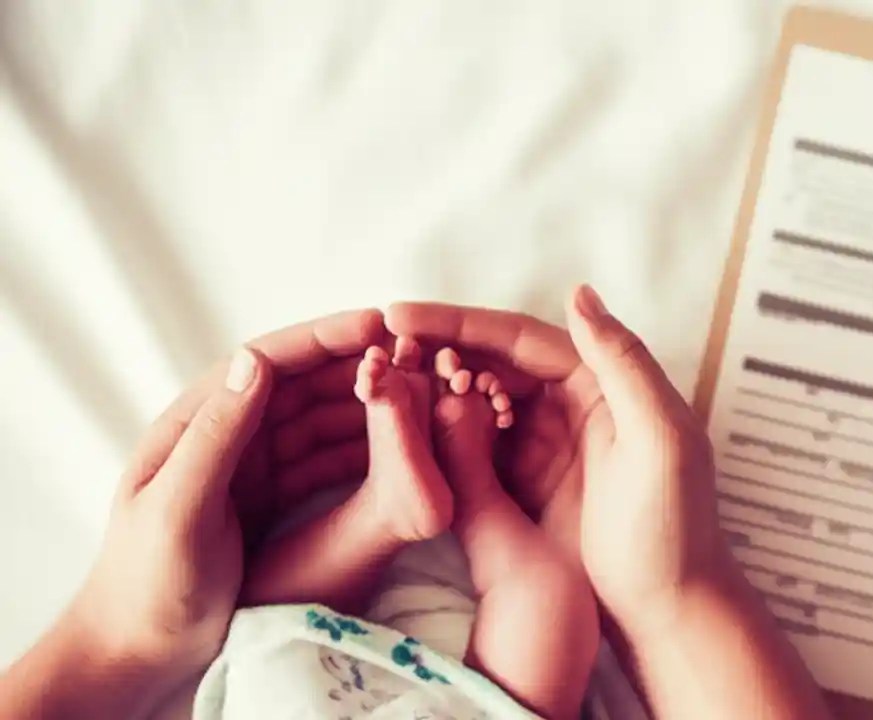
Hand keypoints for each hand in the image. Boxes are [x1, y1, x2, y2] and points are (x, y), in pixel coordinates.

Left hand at [0, 310, 383, 718]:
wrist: (139, 654)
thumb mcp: (178, 507)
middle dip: (355, 366)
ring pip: (320, 421)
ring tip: (420, 396)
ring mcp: (252, 468)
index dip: (321, 339)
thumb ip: (216, 435)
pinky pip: (326, 462)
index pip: (265, 363)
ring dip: (366, 406)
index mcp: (194, 424)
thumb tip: (255, 358)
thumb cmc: (146, 584)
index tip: (376, 324)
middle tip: (414, 359)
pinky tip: (401, 445)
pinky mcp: (273, 499)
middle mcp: (226, 436)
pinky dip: (362, 449)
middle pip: (301, 385)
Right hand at [386, 289, 731, 628]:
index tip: (400, 316)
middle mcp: (576, 404)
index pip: (522, 338)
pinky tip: (406, 428)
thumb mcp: (660, 439)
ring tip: (382, 384)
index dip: (460, 323)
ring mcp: (549, 444)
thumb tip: (578, 293)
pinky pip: (476, 444)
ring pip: (479, 399)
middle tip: (379, 351)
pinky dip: (443, 432)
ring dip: (435, 389)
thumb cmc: (673, 528)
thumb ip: (622, 363)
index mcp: (607, 383)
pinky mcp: (529, 483)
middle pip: (494, 361)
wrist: (670, 612)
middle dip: (439, 351)